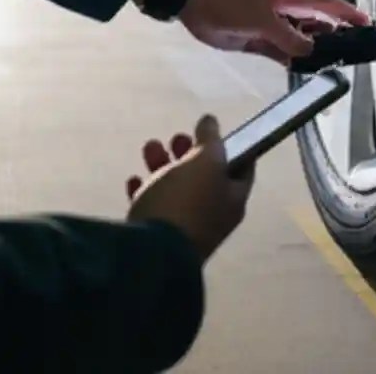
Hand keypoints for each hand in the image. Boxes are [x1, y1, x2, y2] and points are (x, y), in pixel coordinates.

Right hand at [126, 115, 252, 261]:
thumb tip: (211, 121)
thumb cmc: (185, 202)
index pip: (242, 168)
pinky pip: (151, 208)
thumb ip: (210, 140)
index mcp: (232, 200)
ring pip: (175, 189)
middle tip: (176, 138)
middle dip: (189, 153)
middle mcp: (212, 216)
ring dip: (162, 165)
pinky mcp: (156, 238)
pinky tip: (133, 181)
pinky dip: (143, 191)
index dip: (232, 146)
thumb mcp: (205, 163)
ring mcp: (183, 229)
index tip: (213, 130)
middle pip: (204, 177)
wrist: (150, 253)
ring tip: (149, 149)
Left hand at [178, 0, 370, 63]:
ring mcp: (271, 24)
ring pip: (300, 39)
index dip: (348, 15)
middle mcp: (286, 9)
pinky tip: (304, 69)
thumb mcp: (262, 20)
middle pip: (317, 24)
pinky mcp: (256, 38)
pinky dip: (292, 59)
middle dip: (335, 36)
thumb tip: (311, 53)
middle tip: (354, 54)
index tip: (368, 25)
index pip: (328, 5)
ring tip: (333, 66)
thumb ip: (288, 38)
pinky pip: (281, 50)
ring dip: (313, 51)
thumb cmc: (229, 0)